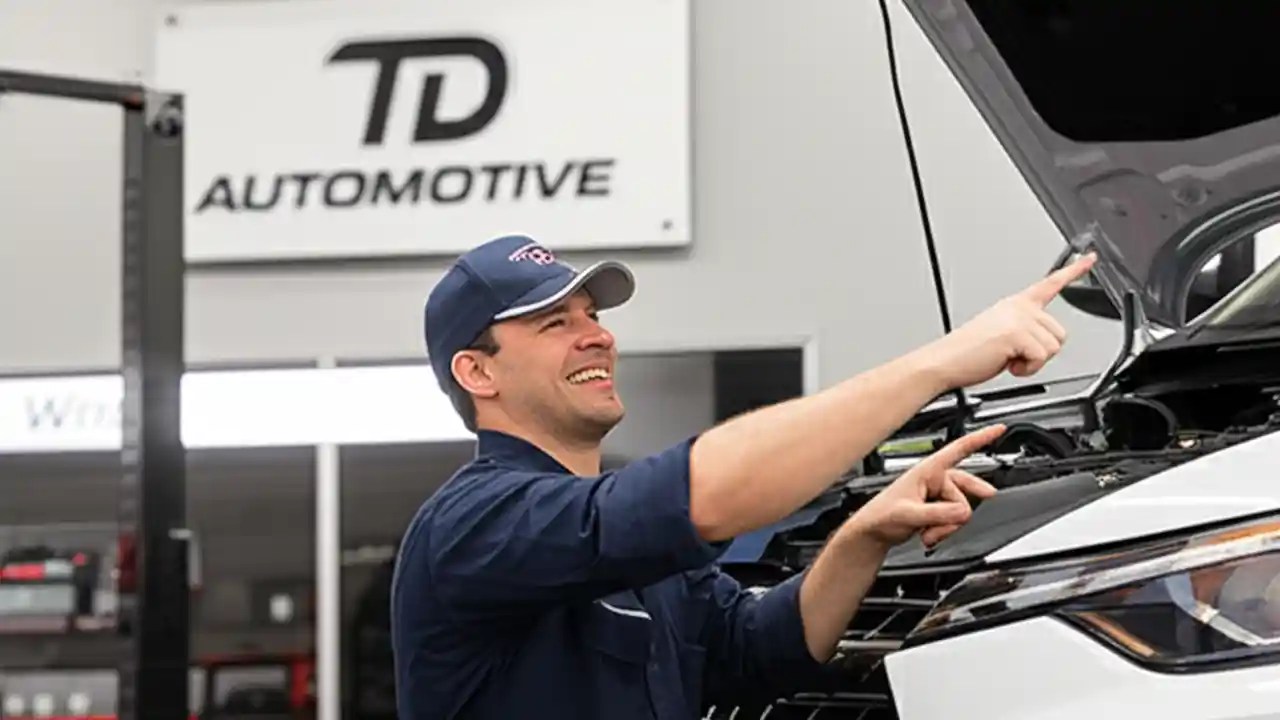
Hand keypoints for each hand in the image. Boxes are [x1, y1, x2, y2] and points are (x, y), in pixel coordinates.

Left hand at [844, 424, 1004, 549]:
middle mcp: (935, 479)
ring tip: (926, 533)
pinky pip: (955, 520)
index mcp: (927, 471)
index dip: (981, 438)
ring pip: (962, 511)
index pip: (958, 449)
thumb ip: (937, 513)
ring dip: (946, 527)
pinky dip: (944, 531)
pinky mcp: (938, 509)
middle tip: (944, 525)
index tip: (1000, 428)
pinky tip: (928, 535)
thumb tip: (963, 511)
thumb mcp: (908, 514)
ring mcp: (938, 495)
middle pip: (966, 493)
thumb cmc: (880, 516)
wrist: (873, 533)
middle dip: (954, 515)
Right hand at [925, 253, 1096, 389]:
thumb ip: (1024, 329)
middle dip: (1041, 351)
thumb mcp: (1000, 333)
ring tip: (1007, 358)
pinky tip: (1008, 363)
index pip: (1050, 283)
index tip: (1090, 258)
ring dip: (1033, 361)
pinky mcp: (1018, 334)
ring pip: (1052, 347)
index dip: (1075, 270)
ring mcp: (1019, 319)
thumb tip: (1039, 341)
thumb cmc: (967, 352)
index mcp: (1015, 304)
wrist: (944, 361)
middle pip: (1059, 333)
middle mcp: (1020, 307)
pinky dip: (1027, 369)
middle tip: (1014, 354)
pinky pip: (1041, 358)